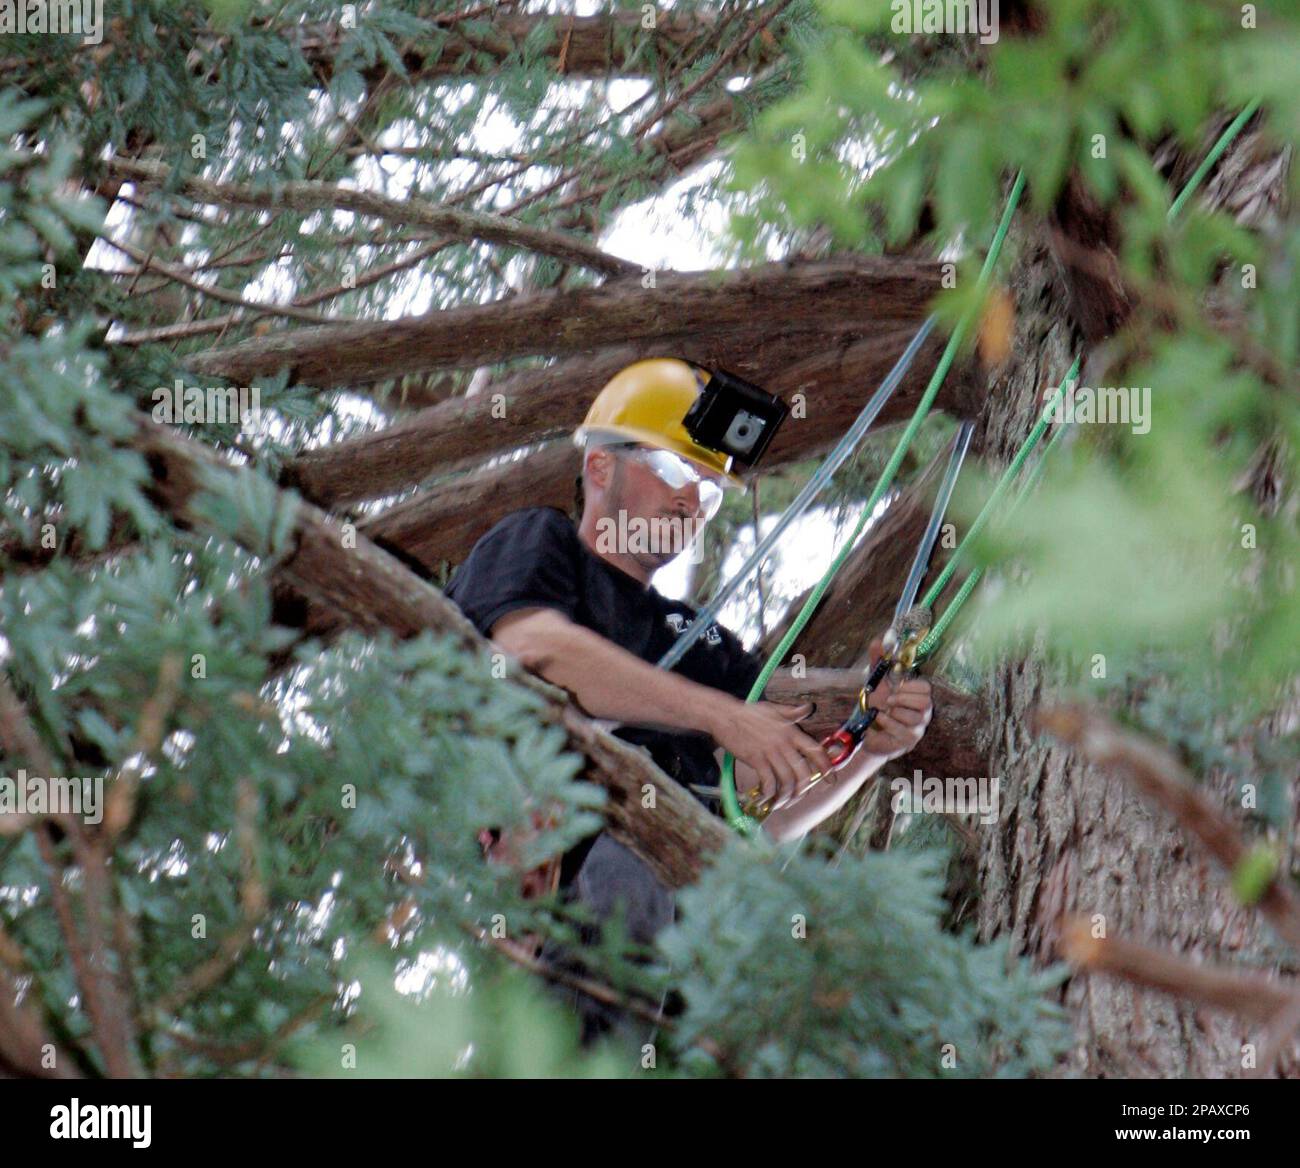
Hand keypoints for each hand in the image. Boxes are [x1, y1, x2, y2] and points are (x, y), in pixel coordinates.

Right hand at [708, 697, 832, 811]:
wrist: (725, 714)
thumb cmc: (749, 712)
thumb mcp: (774, 709)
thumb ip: (793, 712)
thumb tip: (809, 708)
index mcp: (791, 731)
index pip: (815, 750)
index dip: (826, 766)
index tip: (831, 778)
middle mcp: (784, 743)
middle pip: (802, 772)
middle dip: (804, 789)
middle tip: (801, 796)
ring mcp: (770, 751)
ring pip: (786, 780)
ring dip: (786, 795)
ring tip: (783, 801)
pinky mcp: (755, 759)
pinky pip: (768, 781)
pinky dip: (769, 793)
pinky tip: (766, 797)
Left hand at [860, 635, 932, 760]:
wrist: (870, 733)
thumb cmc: (878, 706)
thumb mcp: (876, 681)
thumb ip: (879, 660)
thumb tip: (879, 639)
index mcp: (917, 696)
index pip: (927, 688)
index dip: (912, 686)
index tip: (896, 686)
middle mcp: (923, 712)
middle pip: (926, 703)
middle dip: (904, 698)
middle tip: (889, 699)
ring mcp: (918, 728)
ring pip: (915, 717)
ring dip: (895, 712)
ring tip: (883, 710)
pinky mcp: (909, 741)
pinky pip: (903, 730)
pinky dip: (888, 723)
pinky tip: (879, 719)